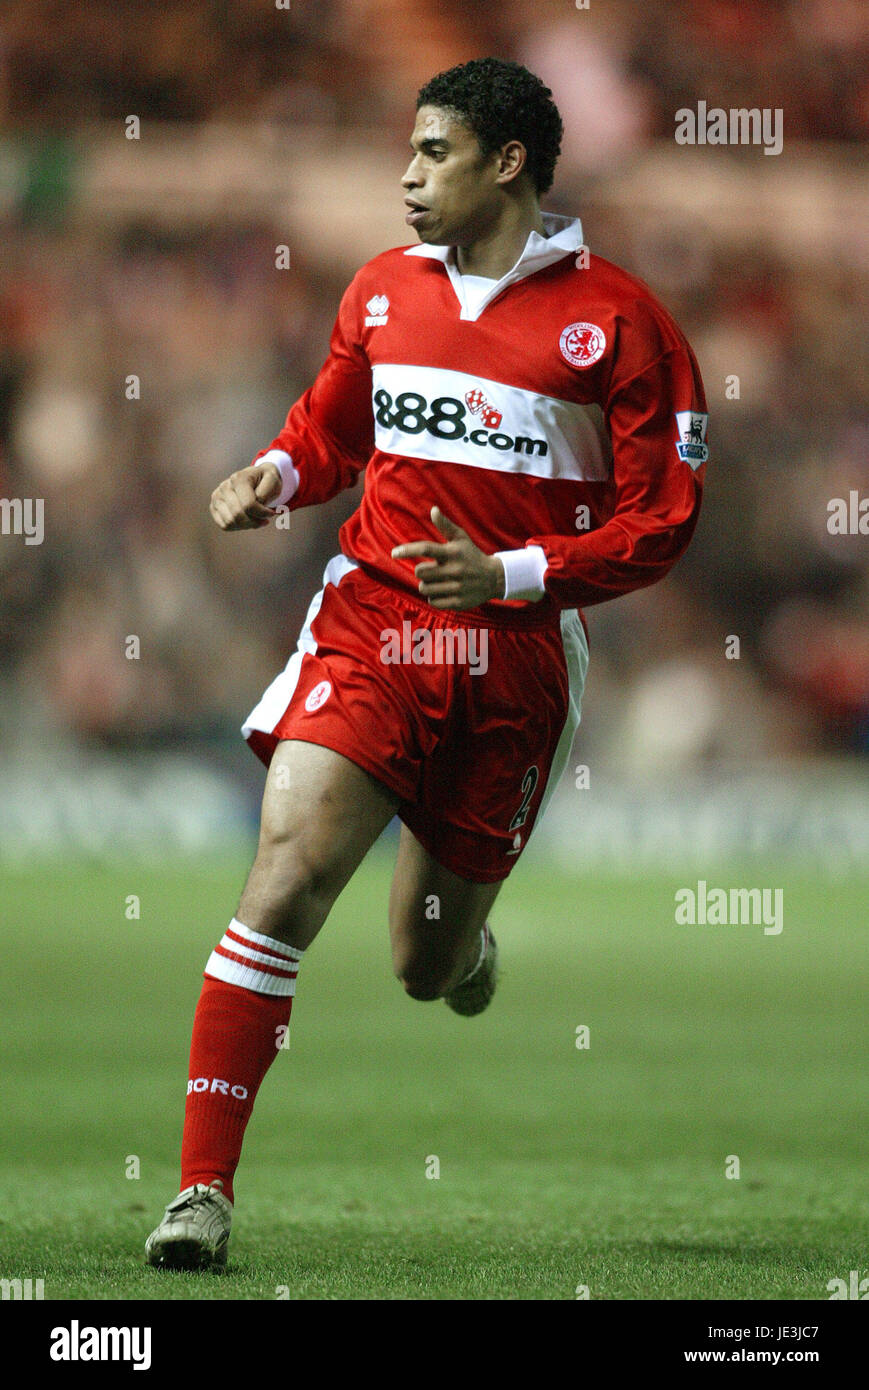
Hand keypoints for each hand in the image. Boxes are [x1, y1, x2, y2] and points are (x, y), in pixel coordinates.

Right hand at [209, 463, 281, 529]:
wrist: (258, 478)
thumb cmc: (266, 481)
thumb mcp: (273, 481)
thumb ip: (265, 493)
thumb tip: (256, 505)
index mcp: (238, 478)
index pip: (248, 505)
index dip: (262, 514)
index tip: (271, 513)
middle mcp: (224, 487)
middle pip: (238, 516)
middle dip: (255, 521)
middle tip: (265, 519)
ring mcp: (217, 497)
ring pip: (230, 523)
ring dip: (247, 525)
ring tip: (256, 519)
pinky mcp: (214, 507)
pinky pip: (225, 526)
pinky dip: (239, 527)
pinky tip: (248, 520)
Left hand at [391, 506, 505, 610]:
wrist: (494, 578)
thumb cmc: (471, 555)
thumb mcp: (461, 538)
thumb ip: (445, 525)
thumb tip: (433, 510)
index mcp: (453, 552)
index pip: (425, 549)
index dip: (407, 550)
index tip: (394, 553)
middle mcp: (455, 570)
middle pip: (421, 572)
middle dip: (422, 571)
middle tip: (433, 570)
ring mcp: (457, 587)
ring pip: (424, 588)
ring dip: (427, 585)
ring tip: (439, 581)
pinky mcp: (458, 603)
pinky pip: (433, 601)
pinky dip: (434, 597)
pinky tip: (444, 591)